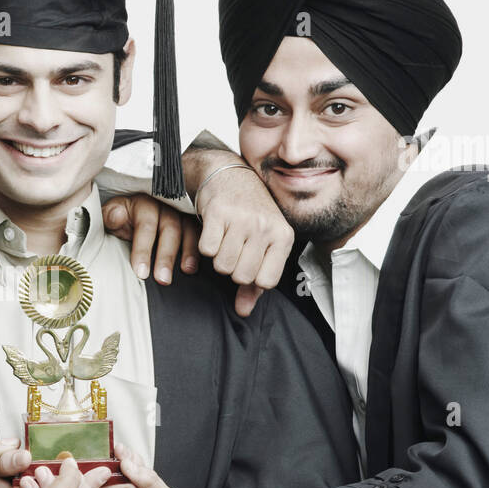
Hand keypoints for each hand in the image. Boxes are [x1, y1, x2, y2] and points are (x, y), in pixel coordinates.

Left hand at [102, 195, 201, 284]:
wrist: (131, 215)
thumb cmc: (120, 219)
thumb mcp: (110, 216)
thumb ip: (109, 217)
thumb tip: (117, 216)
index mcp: (143, 203)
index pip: (146, 225)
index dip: (143, 249)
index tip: (141, 273)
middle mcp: (165, 206)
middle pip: (170, 229)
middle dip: (166, 256)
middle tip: (163, 279)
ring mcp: (181, 213)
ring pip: (188, 230)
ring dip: (188, 252)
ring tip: (187, 271)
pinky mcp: (191, 222)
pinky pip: (199, 234)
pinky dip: (198, 250)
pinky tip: (195, 266)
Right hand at [185, 150, 293, 317]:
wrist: (230, 176)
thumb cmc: (249, 216)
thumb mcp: (261, 246)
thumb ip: (254, 283)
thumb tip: (243, 312)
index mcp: (283, 236)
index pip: (266, 281)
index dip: (252, 278)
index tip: (248, 262)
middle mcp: (265, 227)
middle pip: (241, 276)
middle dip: (232, 269)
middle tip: (233, 249)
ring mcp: (243, 219)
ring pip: (223, 266)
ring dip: (217, 258)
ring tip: (224, 240)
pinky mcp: (219, 213)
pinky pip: (207, 250)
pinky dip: (205, 246)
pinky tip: (213, 231)